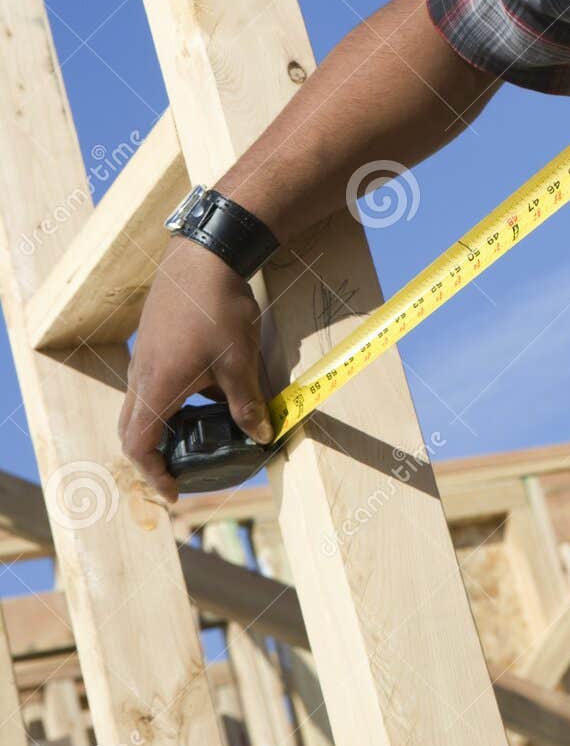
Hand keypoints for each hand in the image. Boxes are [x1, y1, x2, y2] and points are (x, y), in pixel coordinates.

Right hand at [119, 237, 272, 502]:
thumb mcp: (240, 361)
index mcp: (157, 387)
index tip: (175, 491)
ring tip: (206, 430)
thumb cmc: (218, 308)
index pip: (139, 446)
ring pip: (143, 404)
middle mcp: (141, 375)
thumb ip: (247, 404)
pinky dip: (173, 398)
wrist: (205, 254)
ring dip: (166, 425)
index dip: (153, 475)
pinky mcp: (153, 340)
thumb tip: (261, 435)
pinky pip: (154, 381)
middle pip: (133, 430)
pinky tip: (210, 388)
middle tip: (182, 470)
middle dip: (154, 457)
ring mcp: (144, 356)